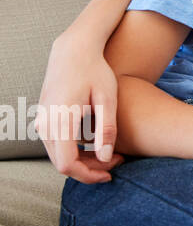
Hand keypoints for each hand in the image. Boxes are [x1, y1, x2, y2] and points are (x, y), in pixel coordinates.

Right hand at [37, 34, 123, 182]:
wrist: (73, 50)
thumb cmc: (95, 71)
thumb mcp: (108, 98)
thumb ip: (106, 129)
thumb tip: (105, 159)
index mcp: (60, 120)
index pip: (67, 164)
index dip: (88, 175)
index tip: (110, 174)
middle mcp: (45, 123)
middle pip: (62, 163)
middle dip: (89, 169)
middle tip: (117, 161)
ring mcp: (42, 121)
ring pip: (58, 155)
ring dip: (83, 160)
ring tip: (111, 153)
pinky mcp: (45, 118)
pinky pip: (57, 144)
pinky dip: (75, 150)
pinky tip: (97, 144)